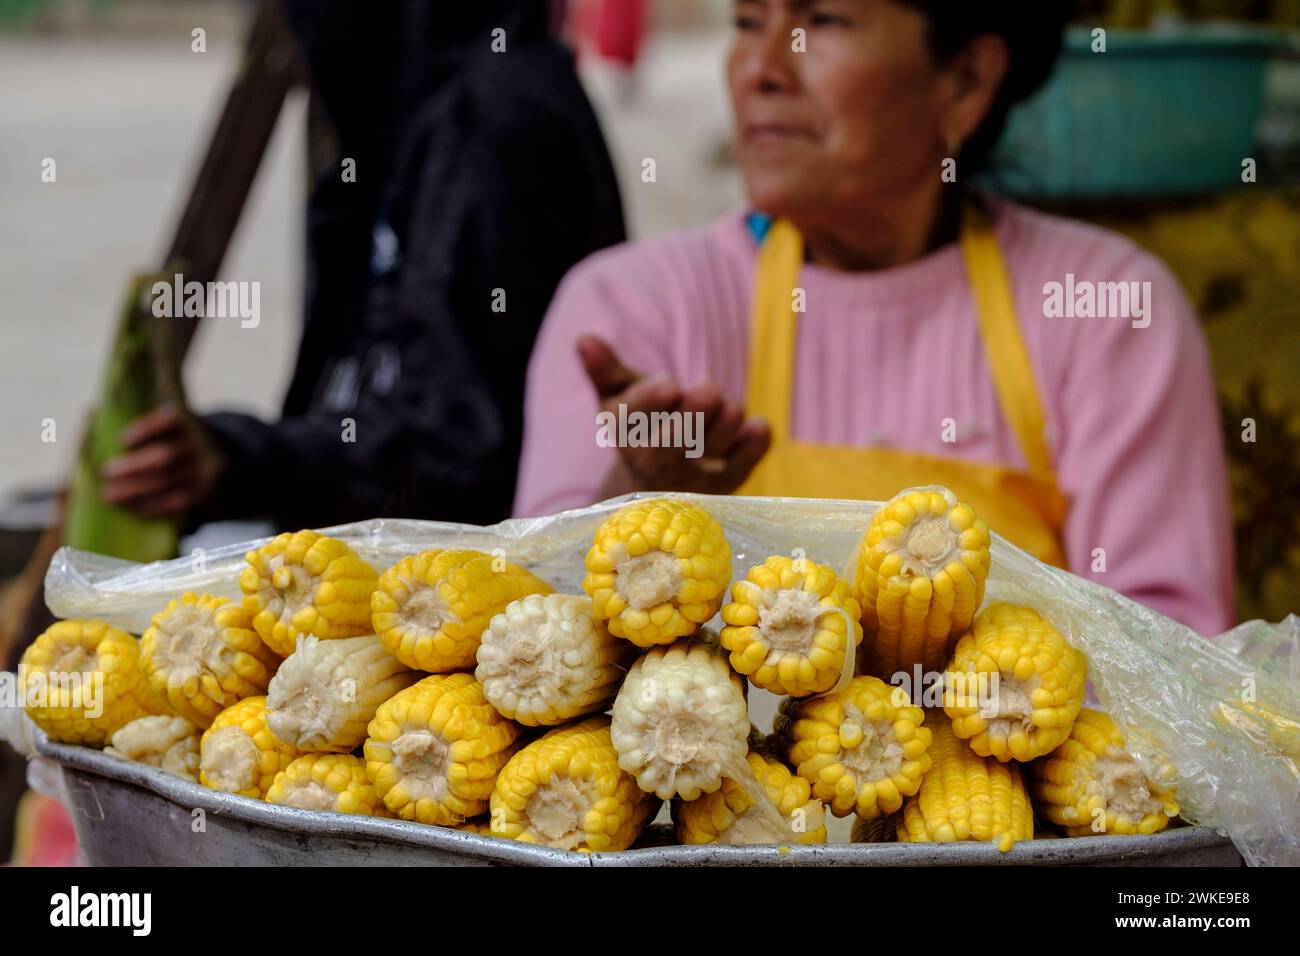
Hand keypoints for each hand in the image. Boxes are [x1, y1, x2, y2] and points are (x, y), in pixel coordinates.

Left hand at [100, 405, 225, 518]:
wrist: (210, 462)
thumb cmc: (168, 441)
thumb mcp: (161, 425)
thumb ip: (132, 421)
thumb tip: (91, 414)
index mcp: (184, 423)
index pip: (169, 421)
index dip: (145, 430)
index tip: (121, 441)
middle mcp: (197, 445)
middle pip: (165, 456)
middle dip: (133, 466)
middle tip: (106, 472)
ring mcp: (203, 470)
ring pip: (168, 482)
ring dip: (135, 490)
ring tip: (108, 495)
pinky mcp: (202, 493)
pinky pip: (176, 502)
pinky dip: (151, 505)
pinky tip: (130, 507)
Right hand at [578, 335, 769, 496]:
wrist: (656, 483)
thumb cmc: (639, 424)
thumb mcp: (617, 397)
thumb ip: (604, 370)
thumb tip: (585, 340)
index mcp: (625, 432)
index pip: (635, 417)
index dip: (652, 400)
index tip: (668, 385)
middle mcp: (655, 460)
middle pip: (675, 438)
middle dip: (695, 411)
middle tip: (707, 390)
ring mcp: (691, 478)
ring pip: (713, 448)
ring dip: (728, 420)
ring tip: (730, 405)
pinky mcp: (723, 486)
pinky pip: (744, 465)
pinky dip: (755, 445)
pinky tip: (759, 426)